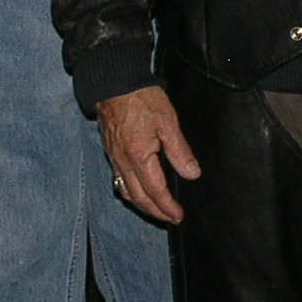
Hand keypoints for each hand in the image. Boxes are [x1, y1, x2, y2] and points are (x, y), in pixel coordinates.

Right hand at [97, 86, 201, 224]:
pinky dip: (131, 193)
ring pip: (126, 191)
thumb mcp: (167, 121)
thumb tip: (191, 174)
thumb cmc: (141, 98)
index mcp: (138, 155)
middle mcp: (122, 161)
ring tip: (157, 210)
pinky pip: (119, 181)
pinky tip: (139, 192)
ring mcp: (113, 158)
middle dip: (155, 212)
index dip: (167, 207)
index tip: (178, 216)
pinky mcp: (110, 152)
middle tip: (170, 219)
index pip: (155, 191)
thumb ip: (179, 150)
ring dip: (142, 205)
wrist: (113, 82)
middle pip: (138, 198)